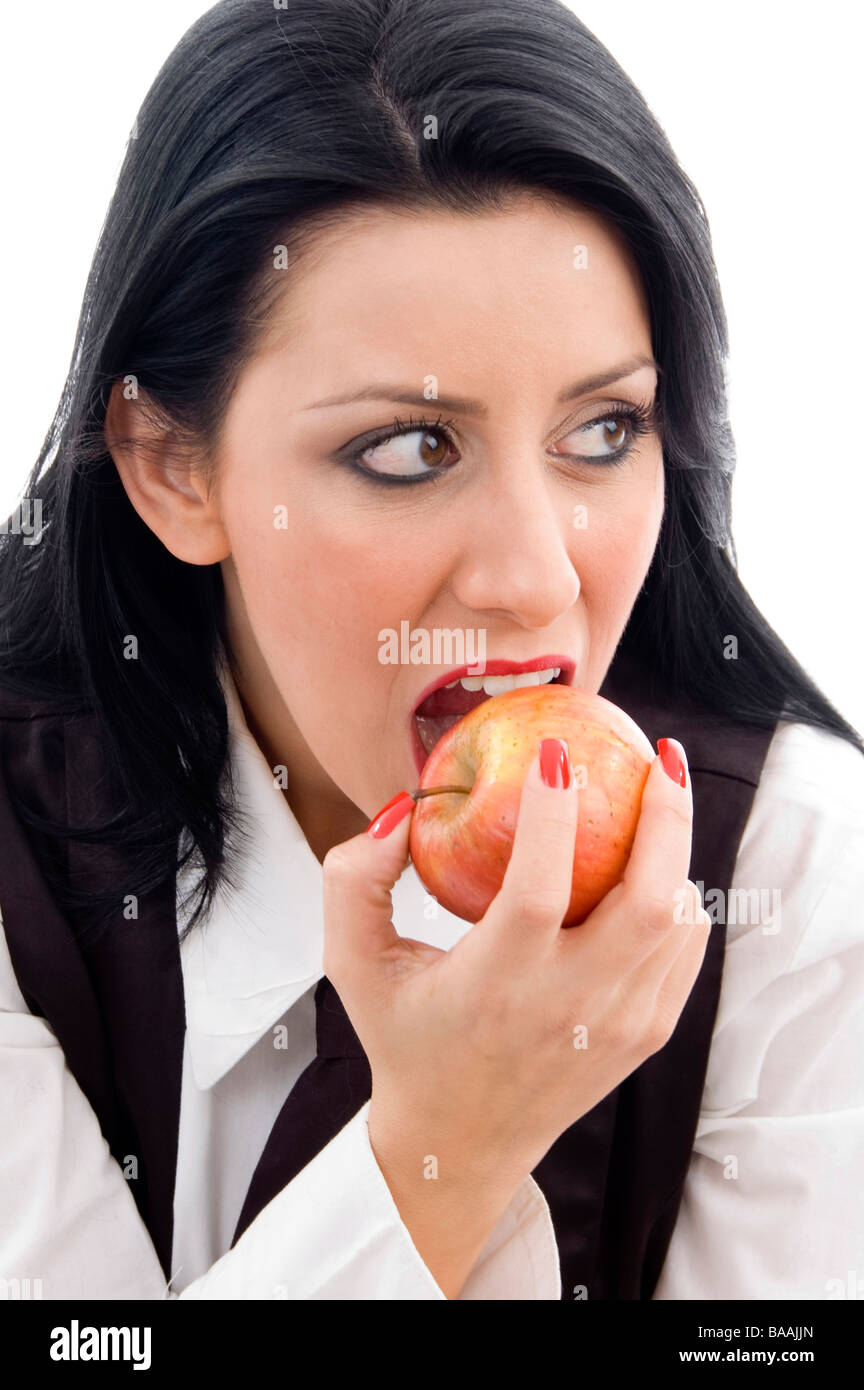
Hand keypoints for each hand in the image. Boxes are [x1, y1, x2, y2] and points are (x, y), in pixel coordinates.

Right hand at [322, 736, 708, 1185]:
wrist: (458, 1142)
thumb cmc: (403, 1036)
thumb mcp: (353, 962)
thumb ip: (353, 880)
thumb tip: (403, 810)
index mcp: (496, 987)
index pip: (538, 888)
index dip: (550, 811)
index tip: (554, 750)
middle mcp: (569, 1008)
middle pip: (649, 899)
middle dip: (666, 814)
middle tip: (658, 754)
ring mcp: (619, 1025)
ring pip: (679, 919)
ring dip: (674, 849)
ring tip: (654, 797)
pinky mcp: (647, 1034)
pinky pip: (684, 948)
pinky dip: (678, 897)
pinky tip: (653, 864)